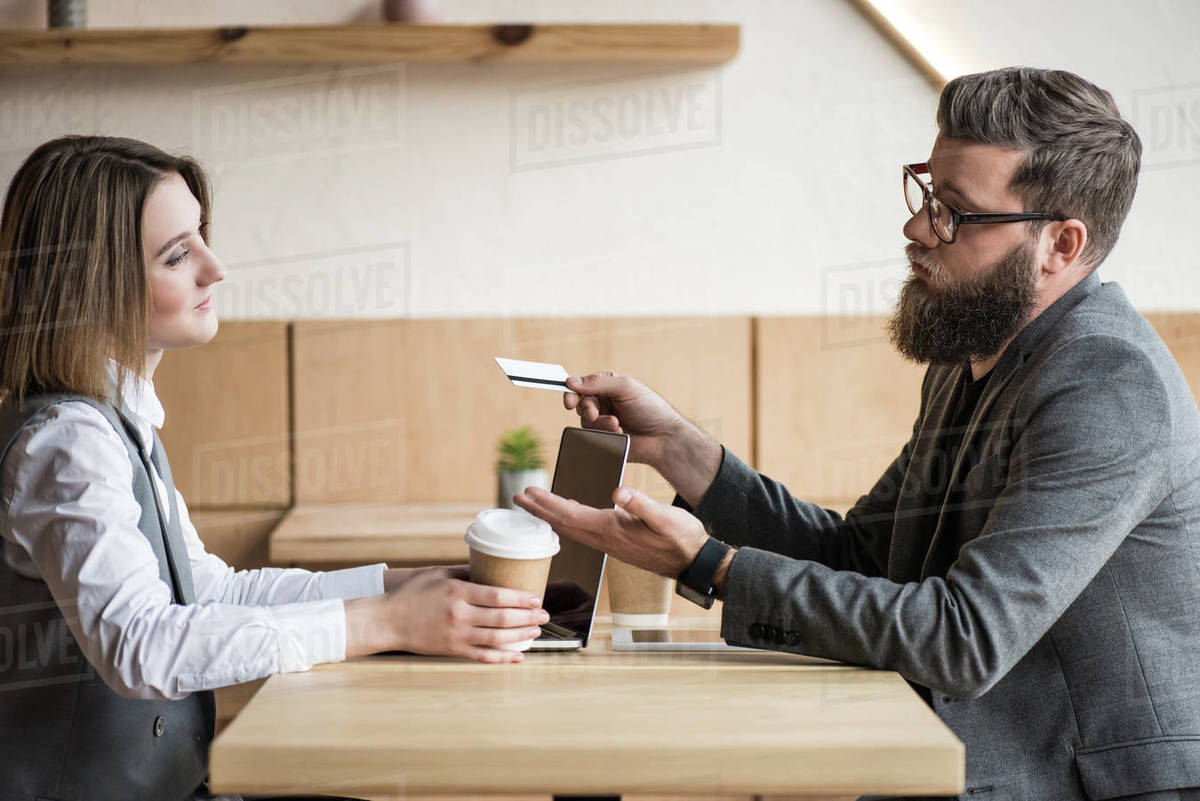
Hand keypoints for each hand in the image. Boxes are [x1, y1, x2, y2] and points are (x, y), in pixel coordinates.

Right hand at [345, 570, 548, 663]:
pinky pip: (483, 656)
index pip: (496, 595)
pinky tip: (518, 656)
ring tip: (537, 630)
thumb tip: (490, 565)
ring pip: (497, 638)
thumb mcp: (438, 574)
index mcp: (457, 592)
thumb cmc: (412, 594)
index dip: (520, 598)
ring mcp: (457, 635)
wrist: (388, 621)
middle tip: (544, 614)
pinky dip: (503, 658)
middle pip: (502, 618)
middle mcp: (459, 614)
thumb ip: (465, 571)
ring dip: (521, 635)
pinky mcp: (453, 650)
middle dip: (528, 617)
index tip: (535, 597)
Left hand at [514, 485, 708, 578]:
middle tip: (518, 497)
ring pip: (571, 529)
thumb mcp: (665, 516)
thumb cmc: (682, 538)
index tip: (527, 492)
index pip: (570, 515)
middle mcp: (605, 539)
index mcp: (611, 529)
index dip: (547, 504)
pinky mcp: (617, 544)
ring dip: (550, 516)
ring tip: (534, 505)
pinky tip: (568, 515)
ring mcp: (610, 544)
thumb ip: (641, 504)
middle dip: (539, 510)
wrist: (694, 562)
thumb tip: (617, 491)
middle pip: (563, 524)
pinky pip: (584, 532)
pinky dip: (568, 521)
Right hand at [563, 372, 722, 505]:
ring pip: (585, 422)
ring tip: (617, 425)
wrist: (664, 437)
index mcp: (607, 387)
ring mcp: (603, 422)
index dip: (571, 392)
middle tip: (595, 414)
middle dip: (587, 409)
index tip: (569, 401)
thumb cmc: (650, 408)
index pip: (581, 386)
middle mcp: (603, 403)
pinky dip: (604, 434)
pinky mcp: (605, 440)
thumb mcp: (625, 388)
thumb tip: (570, 381)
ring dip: (599, 423)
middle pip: (580, 405)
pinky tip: (619, 433)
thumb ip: (598, 383)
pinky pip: (593, 437)